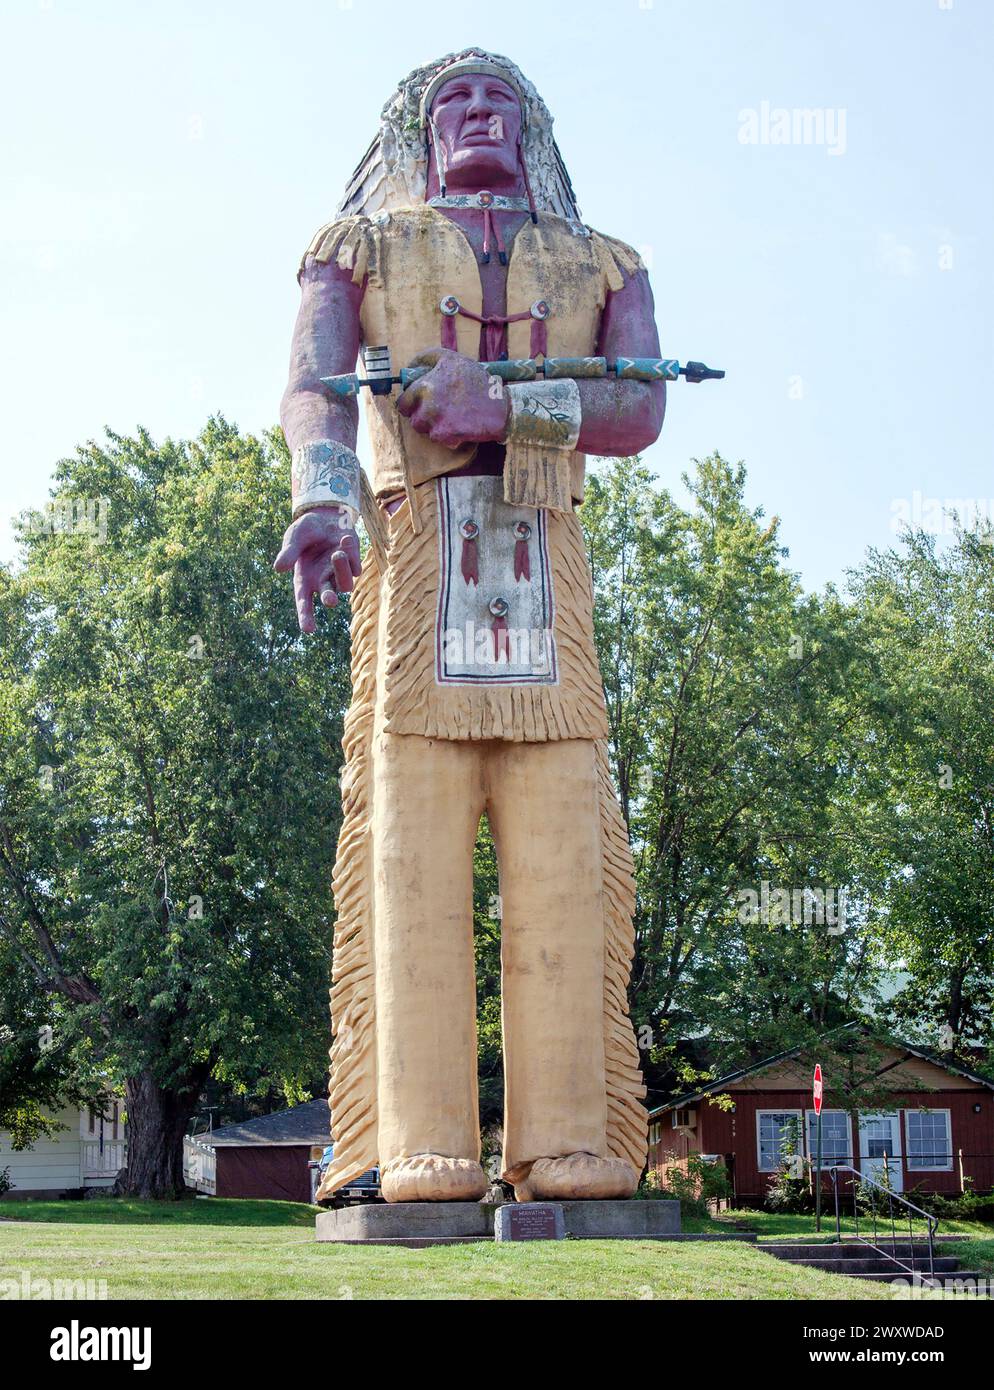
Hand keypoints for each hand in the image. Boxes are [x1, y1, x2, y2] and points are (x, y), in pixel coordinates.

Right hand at [273, 506, 360, 634]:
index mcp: (304, 579)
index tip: (308, 629)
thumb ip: (289, 553)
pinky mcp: (353, 564)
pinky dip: (350, 552)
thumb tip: (278, 568)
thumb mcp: (293, 538)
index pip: (304, 602)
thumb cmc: (305, 531)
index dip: (306, 616)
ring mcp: (339, 574)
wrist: (325, 517)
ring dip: (341, 570)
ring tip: (336, 554)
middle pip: (328, 597)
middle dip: (329, 599)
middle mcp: (322, 581)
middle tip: (329, 601)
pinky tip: (344, 538)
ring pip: (345, 584)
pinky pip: (355, 566)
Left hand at [396, 347, 508, 448]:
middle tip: (439, 412)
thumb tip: (410, 365)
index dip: (411, 405)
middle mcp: (428, 403)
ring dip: (433, 427)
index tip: (419, 405)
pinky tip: (459, 426)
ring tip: (450, 418)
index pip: (403, 402)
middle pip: (413, 419)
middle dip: (423, 417)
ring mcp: (435, 421)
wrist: (501, 408)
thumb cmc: (477, 381)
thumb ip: (428, 358)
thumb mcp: (453, 359)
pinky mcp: (445, 435)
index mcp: (426, 384)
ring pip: (423, 430)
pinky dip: (446, 436)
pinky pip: (437, 439)